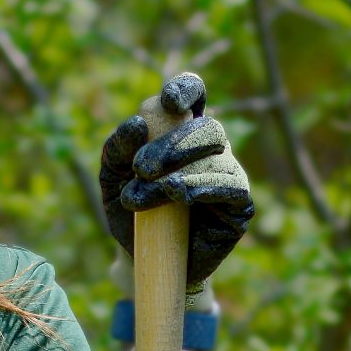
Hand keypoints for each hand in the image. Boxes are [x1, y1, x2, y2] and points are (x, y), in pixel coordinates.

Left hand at [98, 71, 253, 290]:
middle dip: (173, 143)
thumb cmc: (130, 213)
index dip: (186, 89)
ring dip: (175, 174)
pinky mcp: (239, 206)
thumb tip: (138, 124)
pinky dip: (201, 187)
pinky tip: (178, 196)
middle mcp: (211, 149)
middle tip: (141, 168)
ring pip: (216, 157)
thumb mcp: (112, 178)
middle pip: (208, 126)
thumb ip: (116, 148)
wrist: (142, 260)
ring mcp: (229, 175)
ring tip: (140, 197)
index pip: (194, 94)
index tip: (168, 103)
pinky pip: (230, 186)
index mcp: (182, 131)